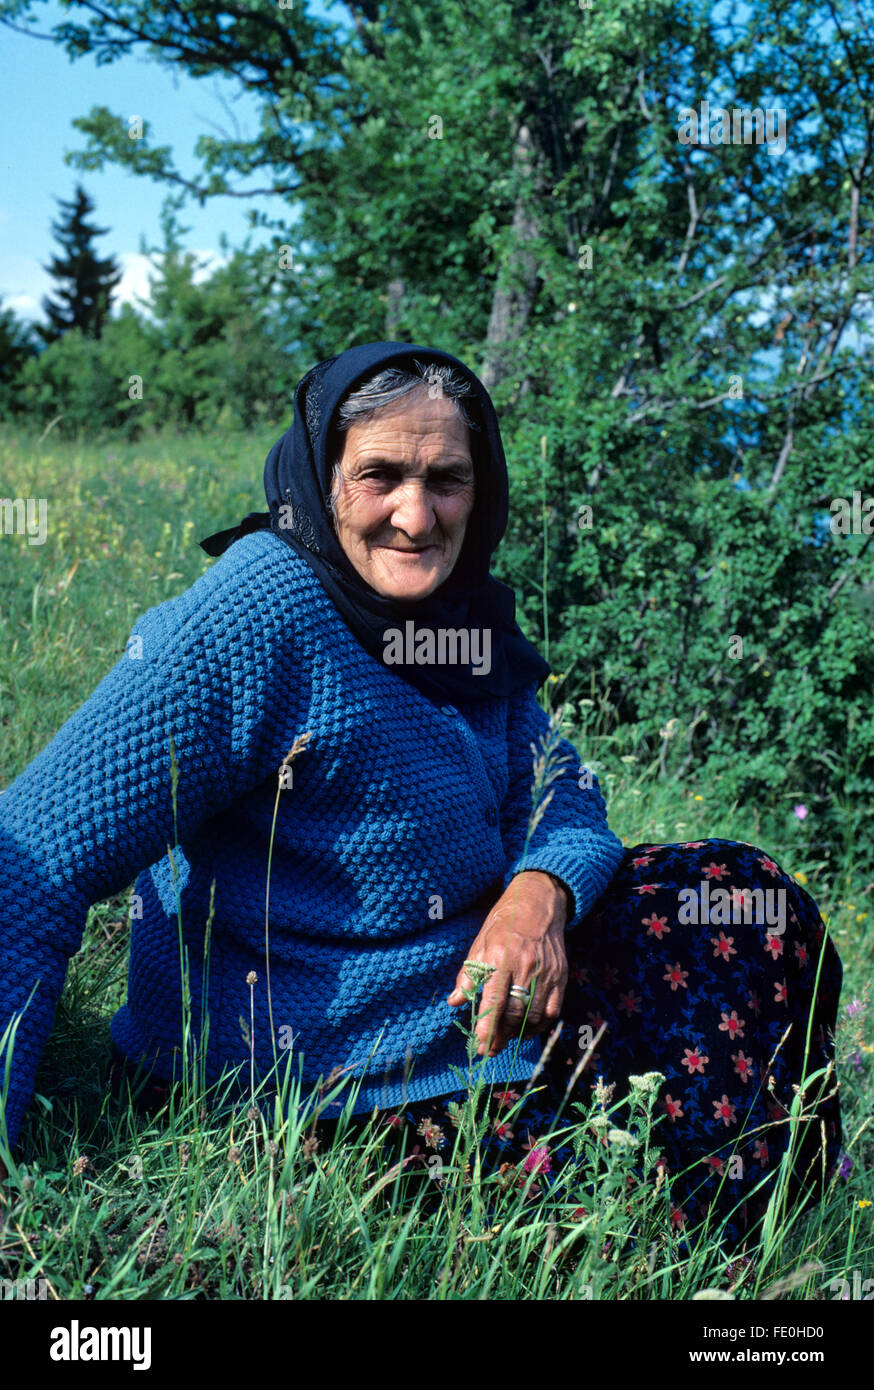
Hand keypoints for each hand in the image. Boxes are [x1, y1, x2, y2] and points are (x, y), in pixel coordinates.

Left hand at [447, 871, 568, 1057]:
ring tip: (505, 1038)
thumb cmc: (504, 923)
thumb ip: (469, 975)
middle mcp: (525, 966)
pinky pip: (552, 1011)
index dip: (488, 1028)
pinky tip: (527, 1028)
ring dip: (518, 1033)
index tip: (480, 1046)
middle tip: (490, 1049)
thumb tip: (455, 1000)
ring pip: (534, 1015)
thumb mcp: (480, 943)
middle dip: (501, 1036)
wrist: (539, 904)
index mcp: (501, 957)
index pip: (495, 1000)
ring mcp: (546, 972)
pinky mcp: (561, 976)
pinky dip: (540, 1025)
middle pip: (515, 1013)